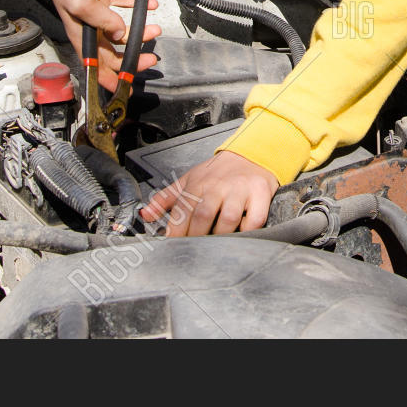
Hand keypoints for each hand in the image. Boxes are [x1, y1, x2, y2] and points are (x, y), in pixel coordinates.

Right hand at [37, 0, 159, 90]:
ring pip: (121, 29)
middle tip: (149, 59)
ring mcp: (97, 9)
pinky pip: (124, 3)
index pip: (95, 64)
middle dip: (132, 57)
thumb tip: (120, 33)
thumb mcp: (80, 3)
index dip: (109, 78)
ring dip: (139, 31)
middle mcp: (88, 25)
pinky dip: (138, 5)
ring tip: (154, 29)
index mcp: (79, 33)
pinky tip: (149, 5)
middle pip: (112, 50)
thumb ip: (102, 21)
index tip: (125, 88)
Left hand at [139, 151, 278, 235]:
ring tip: (217, 246)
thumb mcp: (190, 180)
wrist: (251, 154)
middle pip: (203, 216)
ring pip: (227, 219)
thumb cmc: (219, 172)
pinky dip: (247, 231)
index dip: (176, 232)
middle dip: (196, 237)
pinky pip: (255, 219)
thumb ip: (166, 199)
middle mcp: (218, 186)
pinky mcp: (260, 194)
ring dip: (221, 236)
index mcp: (198, 184)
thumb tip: (146, 215)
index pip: (182, 211)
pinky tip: (241, 234)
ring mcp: (240, 190)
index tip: (173, 247)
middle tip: (195, 252)